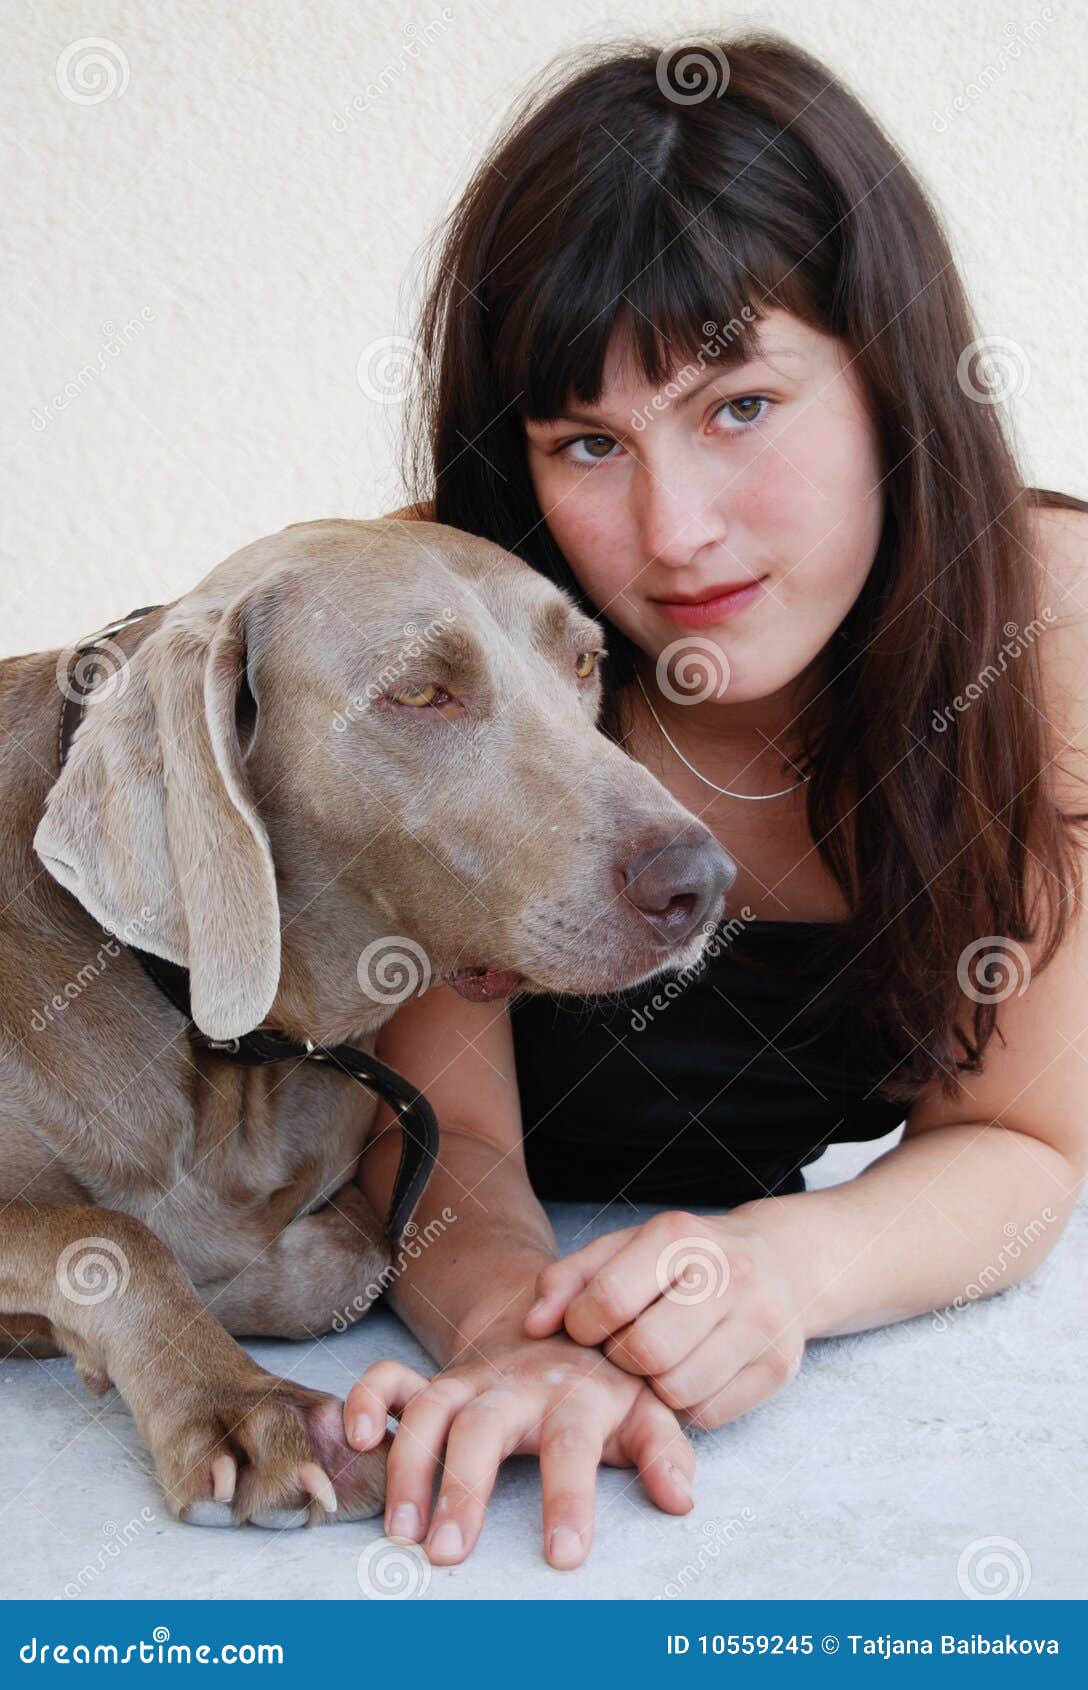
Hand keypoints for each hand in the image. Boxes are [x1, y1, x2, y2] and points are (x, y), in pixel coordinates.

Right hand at [343, 1332, 693, 1568]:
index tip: (564, 1556)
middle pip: (483, 1428)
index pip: (571, 1445)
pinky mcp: (439, 1379)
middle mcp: (518, 1386)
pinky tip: (354, 1441)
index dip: (568, 1498)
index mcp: (576, 1396)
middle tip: (447, 1554)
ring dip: (409, 1466)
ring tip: (401, 1532)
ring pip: (429, 1410)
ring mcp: (473, 1381)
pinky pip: (390, 1380)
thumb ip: (666, 1451)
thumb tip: (682, 1500)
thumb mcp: (650, 1404)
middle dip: (463, 1488)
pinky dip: (365, 1401)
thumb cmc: (614, 1378)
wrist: (570, 1312)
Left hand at [522, 1209, 806, 1429]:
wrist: (780, 1262)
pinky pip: (708, 1416)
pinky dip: (686, 1406)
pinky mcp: (778, 1369)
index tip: (586, 1326)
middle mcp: (728, 1274)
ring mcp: (761, 1322)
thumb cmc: (683, 1261)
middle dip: (621, 1360)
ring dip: (652, 1388)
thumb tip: (532, 1326)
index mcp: (680, 1236)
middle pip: (644, 1353)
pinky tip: (690, 1374)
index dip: (582, 1325)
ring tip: (657, 1361)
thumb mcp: (625, 1251)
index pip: (610, 1299)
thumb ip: (569, 1279)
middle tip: (624, 1348)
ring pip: (676, 1391)